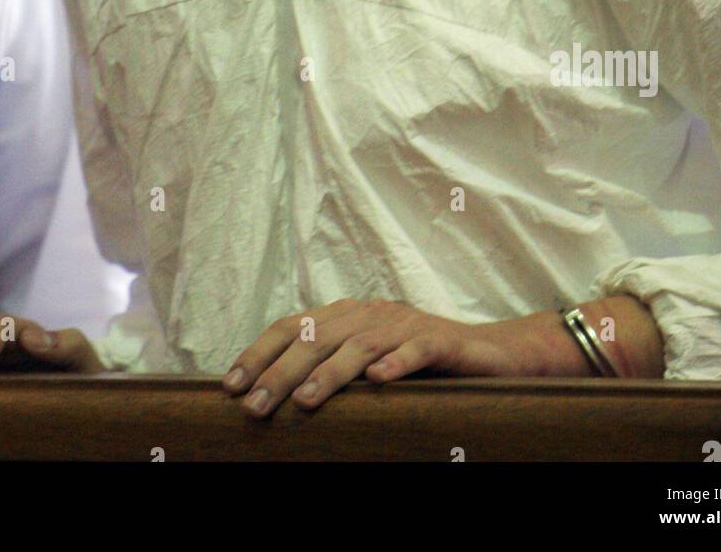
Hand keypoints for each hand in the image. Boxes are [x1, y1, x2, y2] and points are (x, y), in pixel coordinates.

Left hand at [222, 298, 586, 417]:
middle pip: (317, 337)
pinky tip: (380, 382)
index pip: (294, 326)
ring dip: (328, 374)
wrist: (490, 354)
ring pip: (360, 344)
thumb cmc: (420, 366)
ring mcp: (406, 325)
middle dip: (281, 371)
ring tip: (303, 401)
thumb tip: (275, 400)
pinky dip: (397, 363)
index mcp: (348, 316)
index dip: (260, 351)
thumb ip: (330, 371)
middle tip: (255, 406)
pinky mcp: (441, 340)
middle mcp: (372, 314)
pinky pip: (417, 350)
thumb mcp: (368, 365)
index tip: (230, 384)